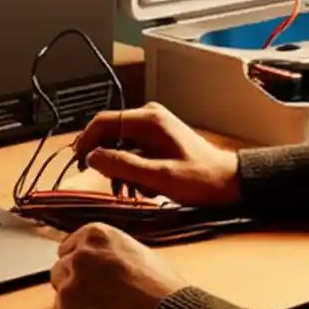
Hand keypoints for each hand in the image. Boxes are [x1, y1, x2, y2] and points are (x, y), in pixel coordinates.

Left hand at [49, 222, 187, 308]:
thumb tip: (101, 262)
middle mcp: (78, 256)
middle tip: (97, 299)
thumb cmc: (163, 289)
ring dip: (74, 305)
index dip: (81, 266)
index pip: (69, 248)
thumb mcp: (138, 252)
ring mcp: (69, 287)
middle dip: (75, 284)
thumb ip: (110, 253)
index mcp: (95, 235)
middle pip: (61, 270)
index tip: (91, 277)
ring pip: (60, 296)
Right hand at [73, 102, 240, 205]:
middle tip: (110, 184)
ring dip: (119, 168)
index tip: (79, 163)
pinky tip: (141, 186)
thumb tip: (93, 158)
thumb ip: (123, 166)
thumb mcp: (159, 176)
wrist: (229, 181)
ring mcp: (153, 128)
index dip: (86, 142)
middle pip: (109, 133)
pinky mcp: (156, 140)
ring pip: (119, 144)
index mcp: (149, 120)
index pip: (102, 122)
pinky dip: (131, 168)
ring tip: (130, 190)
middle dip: (105, 160)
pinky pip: (131, 151)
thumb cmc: (201, 179)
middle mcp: (149, 118)